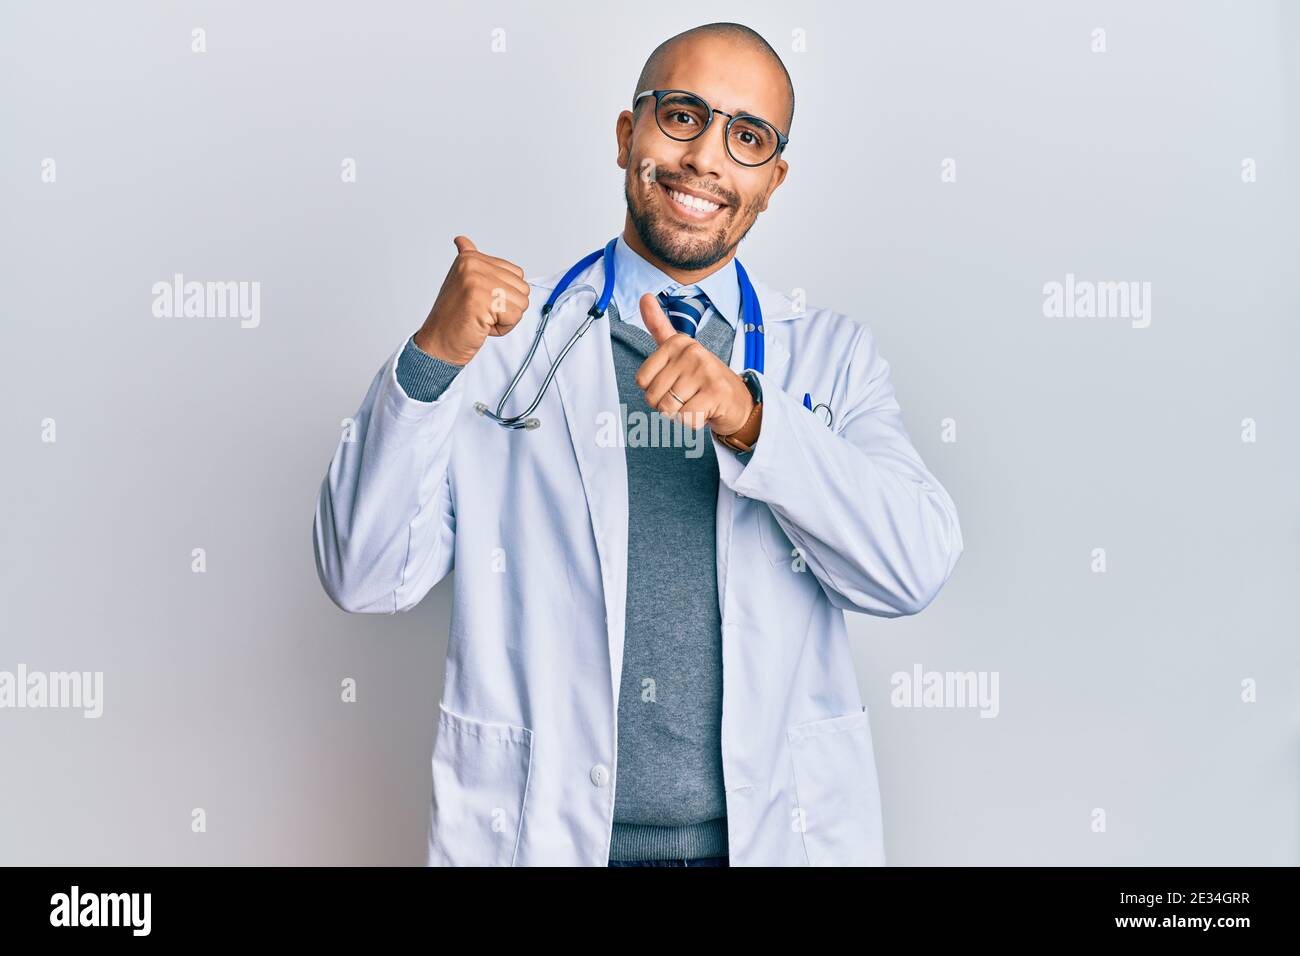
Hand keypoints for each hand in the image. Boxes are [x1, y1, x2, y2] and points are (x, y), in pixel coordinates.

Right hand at [412, 236, 530, 365]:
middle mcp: (473, 265)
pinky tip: (481, 325)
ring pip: (521, 303)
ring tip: (480, 318)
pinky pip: (514, 316)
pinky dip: (502, 328)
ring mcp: (477, 281)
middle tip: (480, 312)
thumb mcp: (460, 281)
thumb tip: (462, 240)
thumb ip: (469, 261)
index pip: (517, 273)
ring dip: (505, 318)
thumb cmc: (452, 317)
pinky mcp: (482, 300)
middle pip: (522, 288)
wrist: (438, 343)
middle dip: (507, 307)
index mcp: (471, 258)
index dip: (505, 294)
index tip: (480, 300)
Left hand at [634, 293, 756, 434]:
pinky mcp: (715, 393)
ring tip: (695, 402)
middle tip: (686, 396)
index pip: (642, 380)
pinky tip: (705, 410)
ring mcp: (705, 371)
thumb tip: (644, 297)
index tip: (673, 383)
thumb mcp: (679, 351)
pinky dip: (693, 421)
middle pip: (653, 397)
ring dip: (680, 414)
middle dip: (667, 405)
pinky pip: (686, 418)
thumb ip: (659, 326)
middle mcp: (691, 352)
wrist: (737, 400)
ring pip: (668, 409)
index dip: (654, 391)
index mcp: (678, 342)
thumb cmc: (703, 378)